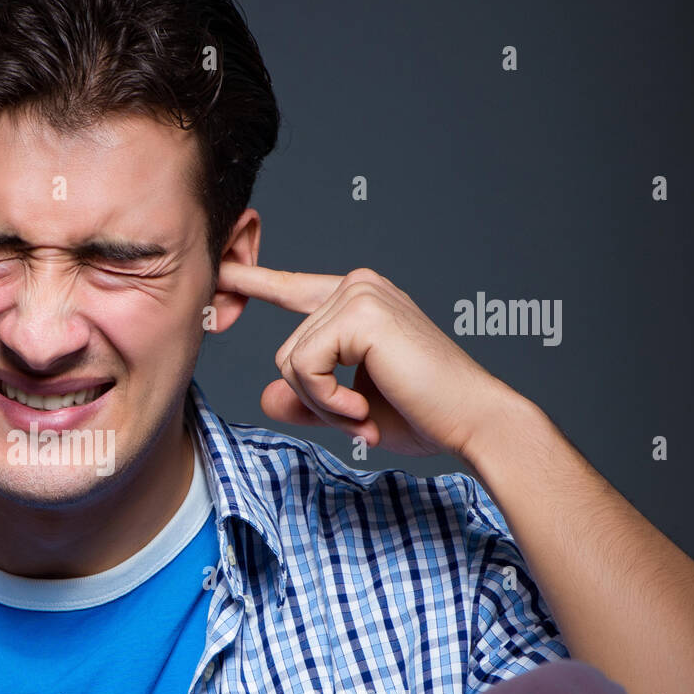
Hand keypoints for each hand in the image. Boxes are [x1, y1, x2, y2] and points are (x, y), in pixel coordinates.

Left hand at [216, 264, 515, 460]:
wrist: (473, 422)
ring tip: (365, 414)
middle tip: (359, 417)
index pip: (291, 290)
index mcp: (356, 301)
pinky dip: (327, 401)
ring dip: (323, 404)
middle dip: (315, 398)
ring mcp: (359, 295)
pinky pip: (304, 367)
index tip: (220, 272)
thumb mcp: (347, 411)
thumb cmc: (423, 414)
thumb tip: (266, 397)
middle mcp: (357, 287)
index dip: (253, 282)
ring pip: (291, 363)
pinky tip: (362, 409)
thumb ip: (306, 402)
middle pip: (286, 352)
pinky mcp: (359, 315)